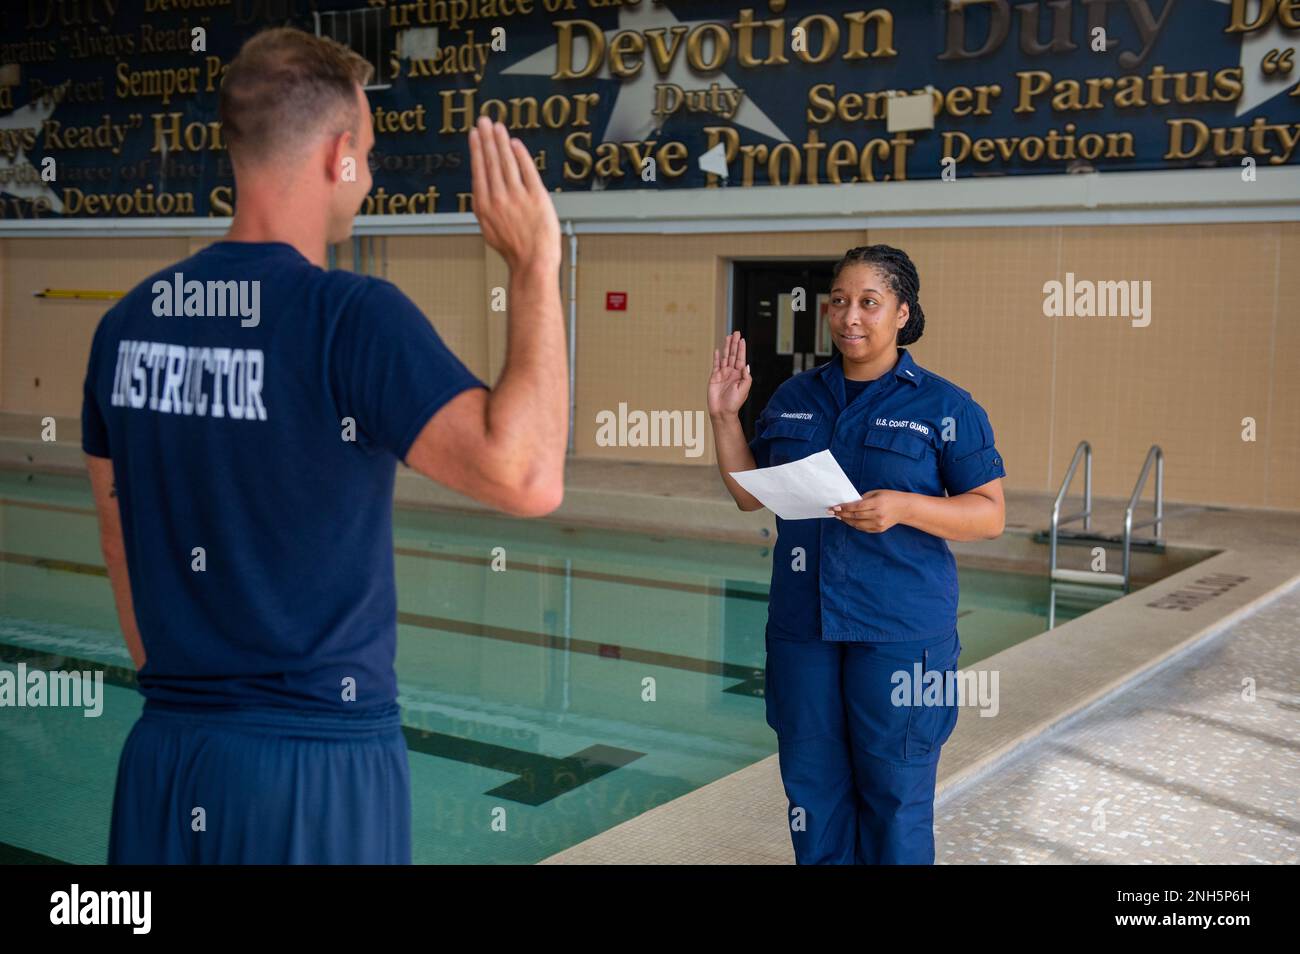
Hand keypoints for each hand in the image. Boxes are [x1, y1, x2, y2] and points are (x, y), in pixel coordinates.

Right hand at [469, 116, 560, 271]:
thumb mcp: (490, 230)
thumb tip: (484, 190)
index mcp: (483, 207)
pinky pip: (526, 170)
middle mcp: (498, 199)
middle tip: (484, 121)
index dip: (477, 149)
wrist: (532, 262)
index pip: (479, 170)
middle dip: (486, 138)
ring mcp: (517, 197)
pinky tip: (515, 144)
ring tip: (497, 127)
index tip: (474, 134)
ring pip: (506, 162)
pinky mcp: (536, 197)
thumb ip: (487, 207)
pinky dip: (520, 155)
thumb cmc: (514, 250)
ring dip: (501, 141)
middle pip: (491, 161)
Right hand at [708, 331, 751, 417]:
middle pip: (733, 354)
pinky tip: (718, 350)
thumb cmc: (734, 403)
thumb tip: (746, 365)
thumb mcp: (744, 389)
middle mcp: (732, 372)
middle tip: (736, 332)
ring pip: (725, 357)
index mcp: (739, 375)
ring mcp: (723, 374)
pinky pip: (716, 364)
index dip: (741, 348)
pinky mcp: (714, 377)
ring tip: (728, 337)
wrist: (722, 412)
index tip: (742, 339)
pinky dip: (717, 357)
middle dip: (735, 343)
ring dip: (727, 347)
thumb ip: (746, 376)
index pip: (741, 358)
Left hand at [830, 490, 911, 532]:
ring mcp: (878, 524)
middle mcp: (877, 515)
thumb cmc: (889, 497)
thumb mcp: (876, 493)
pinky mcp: (879, 529)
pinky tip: (849, 520)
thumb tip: (848, 504)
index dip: (844, 508)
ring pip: (857, 524)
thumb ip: (862, 498)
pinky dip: (854, 524)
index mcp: (876, 504)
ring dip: (846, 520)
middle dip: (841, 514)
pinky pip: (862, 528)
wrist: (904, 508)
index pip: (856, 507)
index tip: (834, 507)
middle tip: (832, 512)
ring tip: (838, 516)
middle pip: (855, 517)